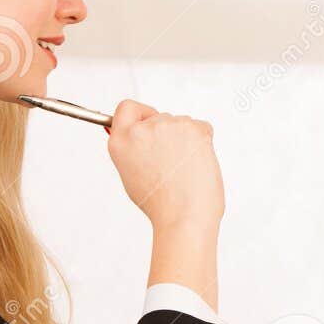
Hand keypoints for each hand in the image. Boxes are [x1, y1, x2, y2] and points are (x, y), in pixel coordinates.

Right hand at [106, 99, 223, 231]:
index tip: (148, 123)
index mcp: (120, 141)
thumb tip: (137, 131)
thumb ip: (133, 148)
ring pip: (181, 123)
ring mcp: (168, 126)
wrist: (185, 216)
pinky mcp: (194, 128)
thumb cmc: (161, 204)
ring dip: (185, 139)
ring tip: (183, 169)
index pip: (127, 107)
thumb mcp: (132, 174)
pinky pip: (201, 127)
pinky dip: (202, 142)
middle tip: (170, 163)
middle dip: (167, 134)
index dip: (140, 115)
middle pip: (159, 117)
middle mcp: (141, 130)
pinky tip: (196, 163)